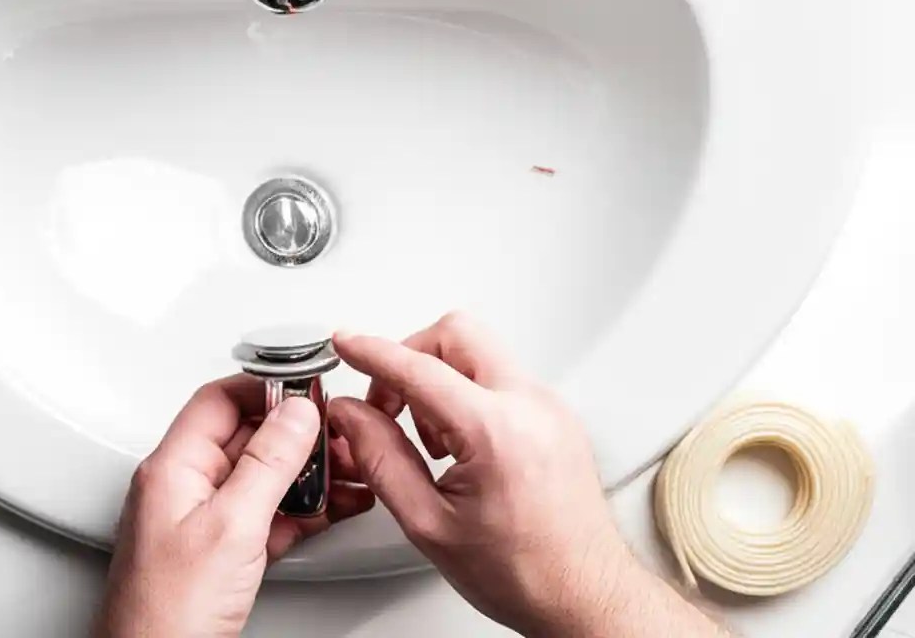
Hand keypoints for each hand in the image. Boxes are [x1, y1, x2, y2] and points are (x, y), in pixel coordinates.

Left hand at [98, 374, 374, 637]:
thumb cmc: (166, 615)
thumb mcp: (231, 526)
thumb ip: (267, 464)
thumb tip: (296, 412)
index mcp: (172, 469)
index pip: (219, 401)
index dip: (266, 389)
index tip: (309, 392)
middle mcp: (183, 489)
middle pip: (246, 437)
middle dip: (298, 434)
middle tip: (340, 438)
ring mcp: (202, 523)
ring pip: (262, 478)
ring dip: (307, 474)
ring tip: (347, 473)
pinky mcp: (221, 555)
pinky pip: (266, 516)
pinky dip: (301, 510)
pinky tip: (331, 508)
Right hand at [329, 314, 723, 636]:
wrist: (583, 595)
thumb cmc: (523, 572)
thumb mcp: (428, 523)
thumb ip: (381, 459)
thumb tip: (351, 415)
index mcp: (496, 432)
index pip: (419, 368)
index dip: (372, 352)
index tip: (346, 344)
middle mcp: (531, 406)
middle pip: (456, 334)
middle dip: (411, 357)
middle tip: (388, 403)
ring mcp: (549, 407)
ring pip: (479, 352)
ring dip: (439, 378)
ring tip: (430, 440)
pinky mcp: (556, 415)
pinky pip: (500, 377)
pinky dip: (467, 394)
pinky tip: (459, 444)